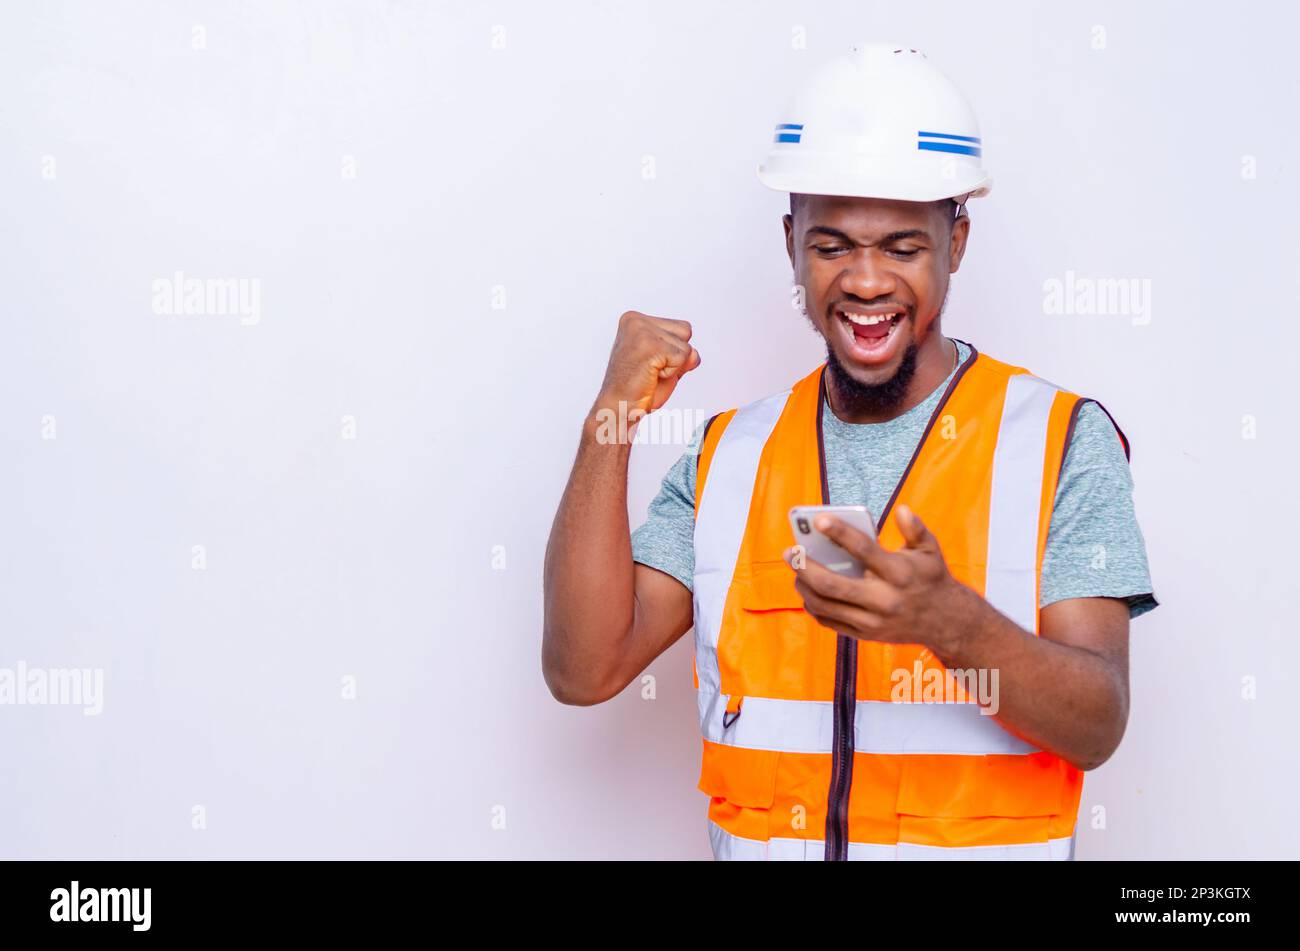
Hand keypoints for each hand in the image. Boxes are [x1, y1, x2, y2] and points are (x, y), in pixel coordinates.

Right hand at [592, 311, 700, 417]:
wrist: (618, 408)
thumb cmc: (637, 388)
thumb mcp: (665, 363)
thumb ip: (682, 352)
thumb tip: (694, 354)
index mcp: (634, 319)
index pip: (680, 327)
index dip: (673, 351)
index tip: (650, 363)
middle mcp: (635, 320)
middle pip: (686, 331)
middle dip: (676, 356)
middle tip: (651, 370)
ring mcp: (641, 331)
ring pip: (686, 346)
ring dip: (674, 366)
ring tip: (650, 373)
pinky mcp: (649, 345)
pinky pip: (683, 358)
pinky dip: (672, 373)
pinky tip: (651, 377)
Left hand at [782, 505, 976, 653]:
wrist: (946, 622)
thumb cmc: (931, 577)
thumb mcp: (930, 550)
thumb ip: (915, 529)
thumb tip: (901, 510)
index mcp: (899, 574)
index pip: (865, 550)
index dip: (840, 533)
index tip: (819, 519)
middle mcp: (884, 600)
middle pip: (833, 585)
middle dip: (806, 567)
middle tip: (791, 552)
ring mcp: (873, 621)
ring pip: (826, 605)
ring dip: (803, 586)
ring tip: (795, 569)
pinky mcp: (865, 635)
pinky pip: (830, 622)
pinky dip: (813, 606)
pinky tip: (806, 590)